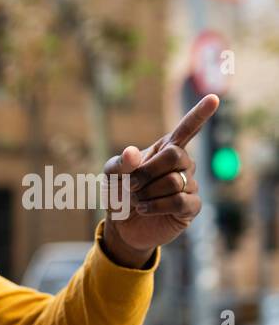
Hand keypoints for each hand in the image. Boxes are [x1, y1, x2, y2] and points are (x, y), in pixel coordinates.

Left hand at [102, 94, 219, 265]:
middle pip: (174, 156)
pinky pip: (179, 201)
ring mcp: (189, 185)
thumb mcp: (111, 176)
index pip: (187, 129)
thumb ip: (119, 163)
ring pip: (174, 181)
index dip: (199, 114)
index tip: (213, 98)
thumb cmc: (120, 194)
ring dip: (147, 193)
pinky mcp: (191, 207)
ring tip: (138, 200)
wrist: (121, 227)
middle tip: (131, 185)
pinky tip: (145, 209)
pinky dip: (156, 206)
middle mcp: (183, 164)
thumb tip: (133, 153)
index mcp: (165, 150)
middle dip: (147, 172)